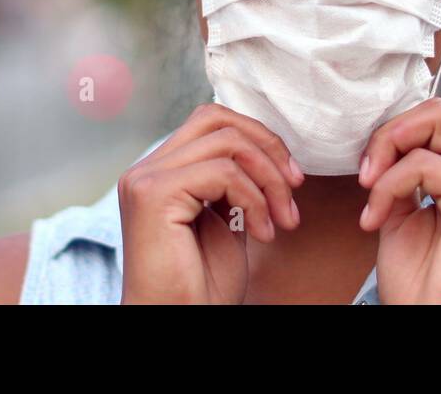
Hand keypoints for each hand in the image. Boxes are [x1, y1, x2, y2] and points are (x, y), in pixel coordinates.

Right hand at [118, 104, 304, 303]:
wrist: (179, 322)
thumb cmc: (202, 284)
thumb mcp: (227, 218)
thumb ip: (233, 181)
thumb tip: (265, 147)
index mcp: (160, 171)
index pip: (211, 122)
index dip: (258, 139)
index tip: (291, 179)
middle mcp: (145, 169)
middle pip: (216, 118)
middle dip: (267, 147)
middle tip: (294, 188)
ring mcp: (145, 179)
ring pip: (227, 143)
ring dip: (269, 181)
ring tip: (282, 221)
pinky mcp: (154, 195)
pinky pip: (224, 173)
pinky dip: (255, 200)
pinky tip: (262, 234)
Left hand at [358, 97, 440, 303]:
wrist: (429, 318)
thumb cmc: (418, 282)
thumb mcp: (398, 213)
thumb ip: (397, 175)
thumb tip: (382, 142)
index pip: (434, 124)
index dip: (393, 136)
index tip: (366, 172)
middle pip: (438, 113)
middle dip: (390, 133)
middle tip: (366, 173)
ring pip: (434, 124)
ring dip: (385, 155)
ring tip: (369, 195)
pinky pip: (423, 163)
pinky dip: (389, 185)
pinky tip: (376, 218)